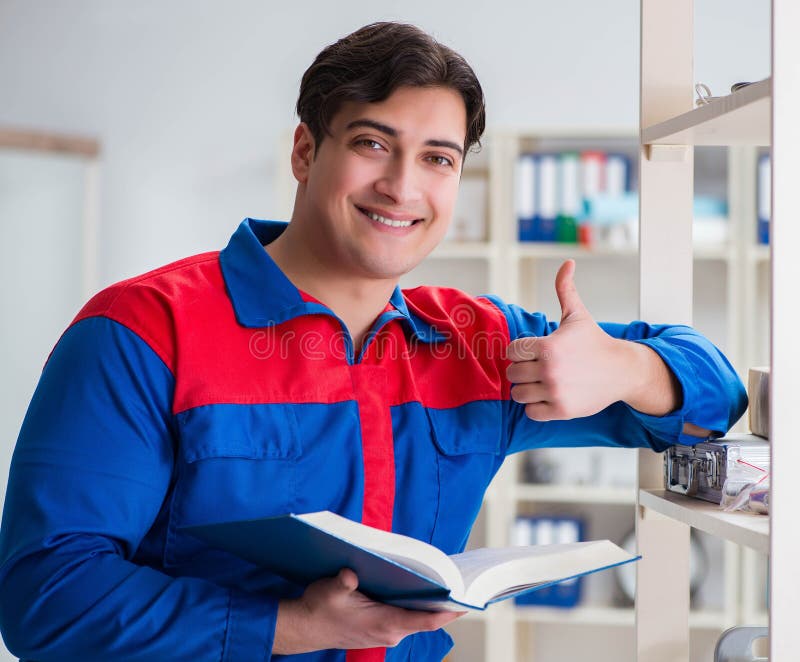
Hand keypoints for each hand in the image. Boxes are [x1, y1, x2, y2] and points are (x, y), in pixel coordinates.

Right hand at [273, 569, 463, 653]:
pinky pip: (408, 616)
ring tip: (448, 581)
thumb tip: (350, 574)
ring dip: (431, 602)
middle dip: (444, 602)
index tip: (466, 602)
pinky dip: (417, 604)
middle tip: (463, 581)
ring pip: (418, 617)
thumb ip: (342, 583)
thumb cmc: (319, 608)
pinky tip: (421, 588)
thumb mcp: (330, 590)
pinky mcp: (383, 628)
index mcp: (384, 624)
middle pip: (426, 618)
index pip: (425, 621)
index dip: (447, 612)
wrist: (305, 626)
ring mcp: (388, 632)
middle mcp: (391, 632)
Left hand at [506, 260, 666, 420]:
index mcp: (547, 347)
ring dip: (527, 388)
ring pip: (518, 394)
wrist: (622, 370)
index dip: (521, 350)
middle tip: (538, 367)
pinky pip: (531, 412)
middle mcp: (549, 371)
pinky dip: (535, 406)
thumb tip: (567, 262)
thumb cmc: (595, 342)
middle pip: (512, 374)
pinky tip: (547, 395)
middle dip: (522, 370)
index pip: (512, 351)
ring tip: (541, 381)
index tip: (534, 350)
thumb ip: (565, 289)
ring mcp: (555, 392)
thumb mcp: (578, 315)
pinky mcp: (561, 410)